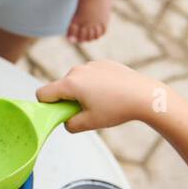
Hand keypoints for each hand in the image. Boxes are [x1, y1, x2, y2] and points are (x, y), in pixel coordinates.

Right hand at [36, 60, 167, 131]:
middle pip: (60, 87)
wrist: (144, 95)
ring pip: (76, 80)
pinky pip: (90, 75)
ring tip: (101, 102)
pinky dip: (94, 84)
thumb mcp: (89, 123)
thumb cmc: (117, 109)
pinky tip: (110, 93)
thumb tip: (65, 121)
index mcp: (70, 84)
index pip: (43, 93)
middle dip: (67, 99)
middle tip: (86, 111)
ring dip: (80, 91)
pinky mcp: (103, 63)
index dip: (46, 105)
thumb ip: (70, 125)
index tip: (59, 113)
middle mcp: (78, 70)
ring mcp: (91, 64)